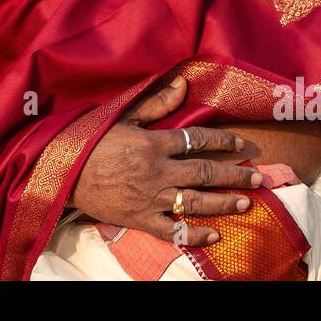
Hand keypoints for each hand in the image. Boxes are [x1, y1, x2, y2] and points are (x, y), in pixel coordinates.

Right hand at [66, 75, 263, 245]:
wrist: (62, 172)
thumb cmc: (91, 140)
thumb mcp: (123, 115)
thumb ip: (156, 103)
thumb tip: (184, 84)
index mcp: (154, 143)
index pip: (198, 140)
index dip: (223, 140)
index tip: (241, 143)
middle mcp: (158, 171)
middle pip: (206, 173)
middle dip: (235, 175)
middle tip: (258, 178)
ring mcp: (150, 198)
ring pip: (196, 202)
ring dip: (224, 203)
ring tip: (246, 203)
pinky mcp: (140, 219)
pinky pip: (173, 230)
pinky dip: (195, 235)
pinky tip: (215, 236)